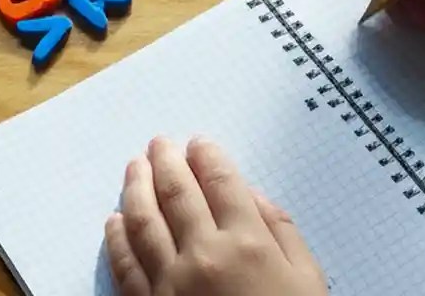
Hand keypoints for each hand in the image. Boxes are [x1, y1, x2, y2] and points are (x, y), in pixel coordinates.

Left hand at [104, 137, 327, 295]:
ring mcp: (170, 282)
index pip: (220, 181)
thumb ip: (281, 231)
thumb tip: (250, 194)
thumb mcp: (309, 281)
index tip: (198, 143)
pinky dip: (117, 237)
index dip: (207, 156)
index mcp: (247, 243)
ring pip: (142, 220)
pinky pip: (125, 264)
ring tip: (133, 167)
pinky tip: (114, 220)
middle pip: (176, 192)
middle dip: (165, 160)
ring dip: (135, 187)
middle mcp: (203, 254)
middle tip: (158, 143)